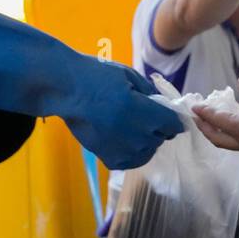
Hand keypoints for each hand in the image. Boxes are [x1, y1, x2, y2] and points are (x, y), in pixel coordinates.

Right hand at [62, 61, 185, 169]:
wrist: (64, 89)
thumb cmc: (96, 76)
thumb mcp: (130, 76)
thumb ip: (151, 94)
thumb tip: (165, 108)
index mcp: (139, 110)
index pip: (172, 124)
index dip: (174, 119)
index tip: (170, 115)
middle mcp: (133, 133)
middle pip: (160, 138)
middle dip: (158, 127)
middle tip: (145, 116)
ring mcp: (120, 149)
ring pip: (148, 150)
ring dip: (146, 140)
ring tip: (133, 127)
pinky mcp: (108, 158)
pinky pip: (132, 161)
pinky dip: (133, 152)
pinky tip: (125, 139)